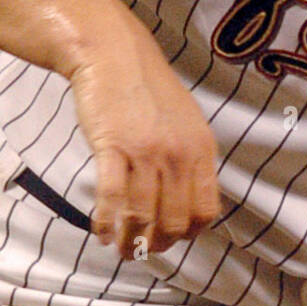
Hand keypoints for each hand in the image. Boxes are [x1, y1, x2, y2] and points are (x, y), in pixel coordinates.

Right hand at [68, 31, 221, 258]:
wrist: (114, 56)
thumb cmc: (147, 89)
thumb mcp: (186, 122)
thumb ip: (191, 158)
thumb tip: (188, 199)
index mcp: (202, 149)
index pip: (206, 209)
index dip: (190, 232)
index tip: (173, 238)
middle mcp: (179, 154)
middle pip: (176, 220)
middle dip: (159, 243)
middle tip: (143, 249)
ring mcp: (146, 152)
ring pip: (142, 215)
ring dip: (130, 241)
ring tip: (121, 249)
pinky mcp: (113, 148)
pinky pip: (111, 198)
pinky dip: (106, 222)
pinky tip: (100, 232)